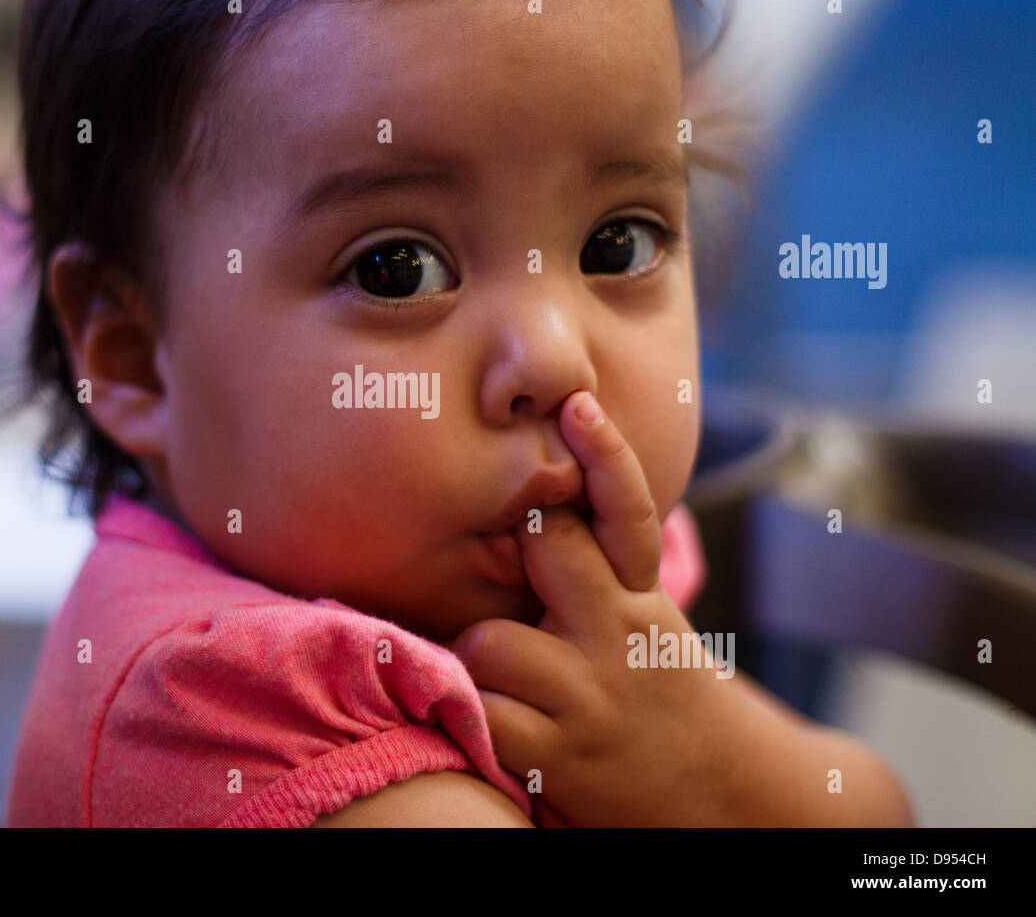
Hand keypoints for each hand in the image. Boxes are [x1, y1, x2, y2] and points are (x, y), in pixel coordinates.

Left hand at [447, 390, 757, 825]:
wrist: (729, 799)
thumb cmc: (665, 696)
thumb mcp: (652, 625)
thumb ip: (604, 572)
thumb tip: (550, 505)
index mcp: (644, 598)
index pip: (627, 512)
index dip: (600, 456)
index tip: (579, 405)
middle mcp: (621, 636)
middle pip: (548, 554)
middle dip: (520, 554)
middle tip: (524, 587)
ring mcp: (590, 697)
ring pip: (489, 645)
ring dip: (482, 662)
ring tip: (509, 684)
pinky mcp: (561, 756)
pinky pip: (481, 713)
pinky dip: (475, 717)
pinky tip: (497, 724)